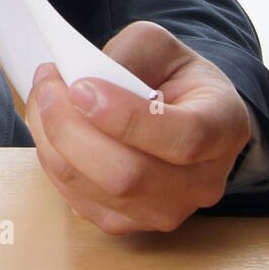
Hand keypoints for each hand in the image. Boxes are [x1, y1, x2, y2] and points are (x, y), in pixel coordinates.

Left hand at [24, 20, 252, 234]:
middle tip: (49, 85)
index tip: (81, 88)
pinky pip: (79, 200)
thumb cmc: (170, 75)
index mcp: (224, 128)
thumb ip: (128, 55)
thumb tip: (85, 80)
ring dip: (53, 140)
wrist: (179, 112)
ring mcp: (168, 211)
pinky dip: (53, 160)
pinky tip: (51, 127)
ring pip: (96, 190)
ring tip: (44, 97)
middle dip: (71, 127)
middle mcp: (203, 182)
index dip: (127, 117)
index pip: (183, 138)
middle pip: (129, 175)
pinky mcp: (129, 223)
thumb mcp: (158, 45)